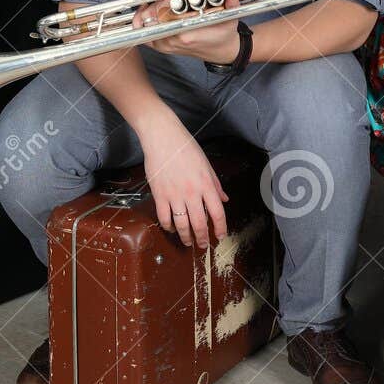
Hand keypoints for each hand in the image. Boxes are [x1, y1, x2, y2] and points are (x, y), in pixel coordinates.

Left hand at [133, 0, 241, 61]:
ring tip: (151, 3)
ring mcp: (166, 46)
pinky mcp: (163, 47)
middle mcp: (174, 42)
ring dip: (146, 14)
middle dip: (153, 6)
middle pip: (153, 20)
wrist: (222, 52)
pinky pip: (145, 36)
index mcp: (187, 35)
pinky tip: (146, 14)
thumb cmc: (223, 35)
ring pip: (146, 28)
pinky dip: (143, 24)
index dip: (162, 5)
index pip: (165, 17)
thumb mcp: (230, 19)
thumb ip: (231, 5)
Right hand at [135, 114, 228, 248]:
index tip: (220, 236)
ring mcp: (175, 195)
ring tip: (188, 242)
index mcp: (207, 185)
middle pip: (200, 223)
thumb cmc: (186, 148)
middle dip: (203, 238)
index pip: (218, 213)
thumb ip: (216, 185)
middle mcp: (192, 193)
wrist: (163, 138)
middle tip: (204, 246)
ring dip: (186, 237)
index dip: (220, 228)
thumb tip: (224, 199)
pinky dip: (168, 226)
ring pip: (182, 224)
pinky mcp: (159, 195)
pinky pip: (164, 217)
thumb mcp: (207, 165)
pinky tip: (172, 229)